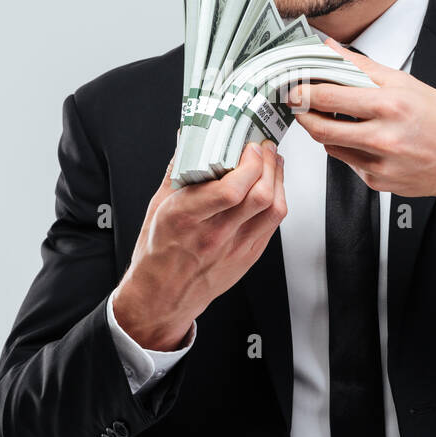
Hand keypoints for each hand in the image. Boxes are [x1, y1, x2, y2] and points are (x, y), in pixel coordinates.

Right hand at [113, 137, 285, 350]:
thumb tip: (189, 139)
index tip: (248, 147)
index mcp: (186, 218)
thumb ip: (177, 170)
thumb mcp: (157, 206)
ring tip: (271, 162)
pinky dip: (276, 199)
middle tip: (263, 148)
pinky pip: (273, 224)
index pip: (230, 190)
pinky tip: (270, 186)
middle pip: (260, 197)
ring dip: (278, 179)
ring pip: (274, 209)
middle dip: (268, 164)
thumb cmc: (157, 254)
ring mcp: (235, 248)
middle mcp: (214, 235)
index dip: (248, 164)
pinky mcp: (249, 257)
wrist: (161, 297)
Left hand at [288, 36, 435, 213]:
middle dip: (301, 112)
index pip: (330, 97)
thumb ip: (363, 66)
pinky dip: (345, 147)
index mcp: (390, 105)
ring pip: (329, 146)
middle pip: (321, 128)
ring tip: (325, 115)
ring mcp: (378, 163)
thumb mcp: (406, 83)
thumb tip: (331, 48)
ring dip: (321, 130)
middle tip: (295, 101)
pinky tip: (358, 137)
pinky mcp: (376, 181)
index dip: (304, 90)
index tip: (293, 84)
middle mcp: (383, 137)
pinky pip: (347, 161)